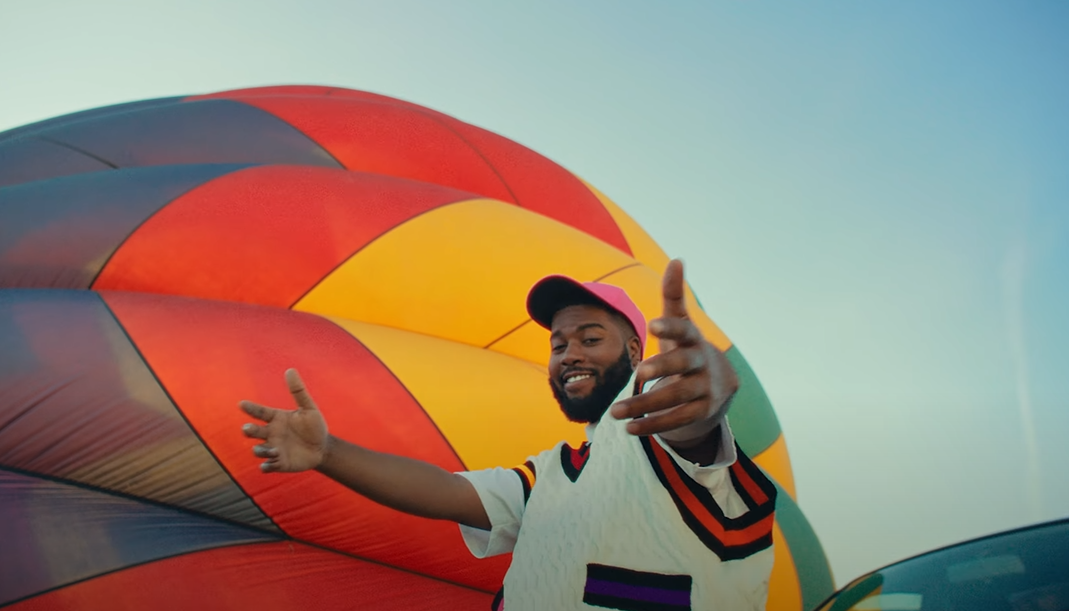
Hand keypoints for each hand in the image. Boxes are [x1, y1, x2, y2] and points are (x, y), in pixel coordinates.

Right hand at [240, 368, 329, 472]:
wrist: (322, 448)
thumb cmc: (314, 426)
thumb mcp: (309, 408)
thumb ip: (298, 391)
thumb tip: (290, 370)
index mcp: (276, 418)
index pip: (260, 412)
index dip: (250, 408)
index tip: (242, 404)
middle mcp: (271, 433)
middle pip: (254, 431)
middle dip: (249, 430)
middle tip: (246, 429)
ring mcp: (273, 449)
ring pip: (259, 450)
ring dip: (260, 450)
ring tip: (271, 450)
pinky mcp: (278, 463)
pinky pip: (267, 466)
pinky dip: (266, 466)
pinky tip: (267, 465)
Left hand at [610, 259, 737, 438]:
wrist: (719, 383)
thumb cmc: (687, 346)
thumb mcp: (681, 322)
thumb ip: (674, 295)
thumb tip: (677, 260)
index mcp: (693, 339)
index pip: (684, 330)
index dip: (670, 327)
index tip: (652, 325)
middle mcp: (701, 363)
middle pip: (682, 365)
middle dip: (662, 368)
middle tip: (638, 372)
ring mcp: (703, 389)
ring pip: (676, 398)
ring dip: (645, 405)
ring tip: (614, 412)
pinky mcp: (701, 412)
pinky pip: (676, 420)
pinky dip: (652, 425)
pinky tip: (629, 428)